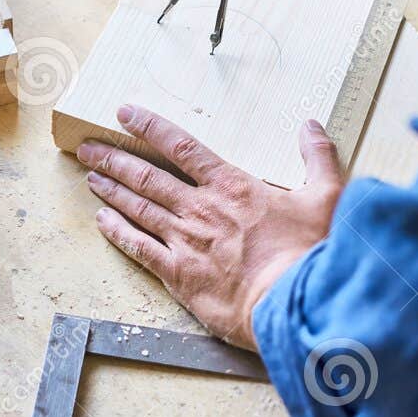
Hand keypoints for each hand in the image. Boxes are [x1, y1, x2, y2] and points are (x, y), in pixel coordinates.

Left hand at [78, 105, 343, 349]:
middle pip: (148, 176)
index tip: (125, 112)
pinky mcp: (180, 275)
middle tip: (90, 146)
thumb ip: (317, 157)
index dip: (150, 127)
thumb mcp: (326, 197)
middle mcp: (201, 208)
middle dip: (116, 158)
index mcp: (233, 186)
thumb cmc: (311, 253)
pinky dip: (118, 232)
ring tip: (91, 176)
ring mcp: (186, 242)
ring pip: (138, 207)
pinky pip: (139, 248)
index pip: (182, 147)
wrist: (294, 304)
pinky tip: (102, 221)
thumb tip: (310, 126)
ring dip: (112, 190)